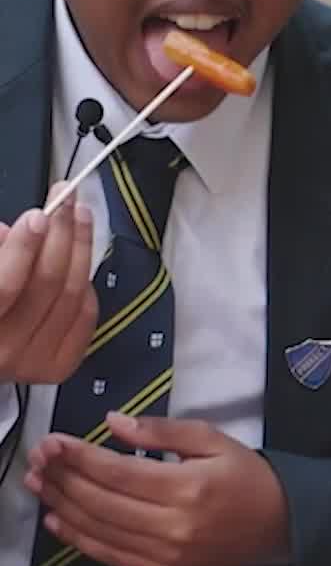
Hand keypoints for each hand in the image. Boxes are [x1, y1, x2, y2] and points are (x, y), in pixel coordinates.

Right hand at [0, 197, 96, 383]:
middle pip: (46, 283)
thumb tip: (9, 231)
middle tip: (66, 200)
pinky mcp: (59, 366)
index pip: (4, 284)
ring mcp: (35, 361)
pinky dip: (87, 283)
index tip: (39, 215)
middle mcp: (5, 350)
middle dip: (61, 234)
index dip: (23, 247)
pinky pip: (85, 314)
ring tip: (80, 216)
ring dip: (81, 248)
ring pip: (72, 295)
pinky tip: (80, 258)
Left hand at [24, 414, 290, 565]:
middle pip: (102, 503)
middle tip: (38, 458)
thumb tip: (111, 422)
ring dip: (63, 507)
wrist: (280, 526)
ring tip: (36, 484)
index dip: (80, 457)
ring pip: (101, 531)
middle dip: (64, 479)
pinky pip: (113, 557)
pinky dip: (80, 540)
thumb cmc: (246, 476)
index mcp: (187, 487)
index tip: (53, 441)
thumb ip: (161, 430)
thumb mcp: (212, 439)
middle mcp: (173, 526)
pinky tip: (57, 521)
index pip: (119, 473)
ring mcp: (167, 554)